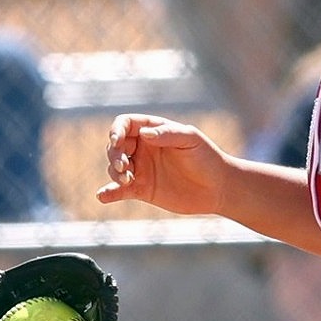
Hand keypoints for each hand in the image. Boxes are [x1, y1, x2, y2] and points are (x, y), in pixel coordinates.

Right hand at [95, 114, 232, 214]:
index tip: (117, 142)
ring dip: (114, 172)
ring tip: (127, 180)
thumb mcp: (190, 140)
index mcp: (152, 131)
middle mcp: (143, 148)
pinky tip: (103, 196)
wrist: (218, 187)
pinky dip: (109, 193)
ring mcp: (141, 169)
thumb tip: (143, 133)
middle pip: (115, 146)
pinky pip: (120, 191)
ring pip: (115, 167)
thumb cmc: (206, 157)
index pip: (125, 124)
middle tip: (124, 167)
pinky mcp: (142, 190)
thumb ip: (167, 134)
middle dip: (114, 155)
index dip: (116, 130)